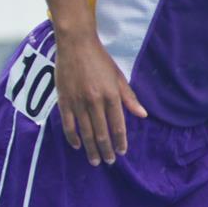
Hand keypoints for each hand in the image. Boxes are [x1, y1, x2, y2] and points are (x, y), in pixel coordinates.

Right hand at [52, 26, 146, 164]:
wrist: (76, 44)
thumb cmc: (100, 59)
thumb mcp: (118, 77)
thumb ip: (129, 98)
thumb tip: (143, 115)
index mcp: (111, 95)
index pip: (118, 125)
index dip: (120, 141)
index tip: (121, 152)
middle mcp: (95, 101)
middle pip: (101, 132)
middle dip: (106, 150)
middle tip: (108, 162)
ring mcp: (78, 102)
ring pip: (86, 132)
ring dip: (90, 148)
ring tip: (95, 160)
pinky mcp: (64, 100)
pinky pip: (68, 124)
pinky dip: (73, 137)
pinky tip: (77, 145)